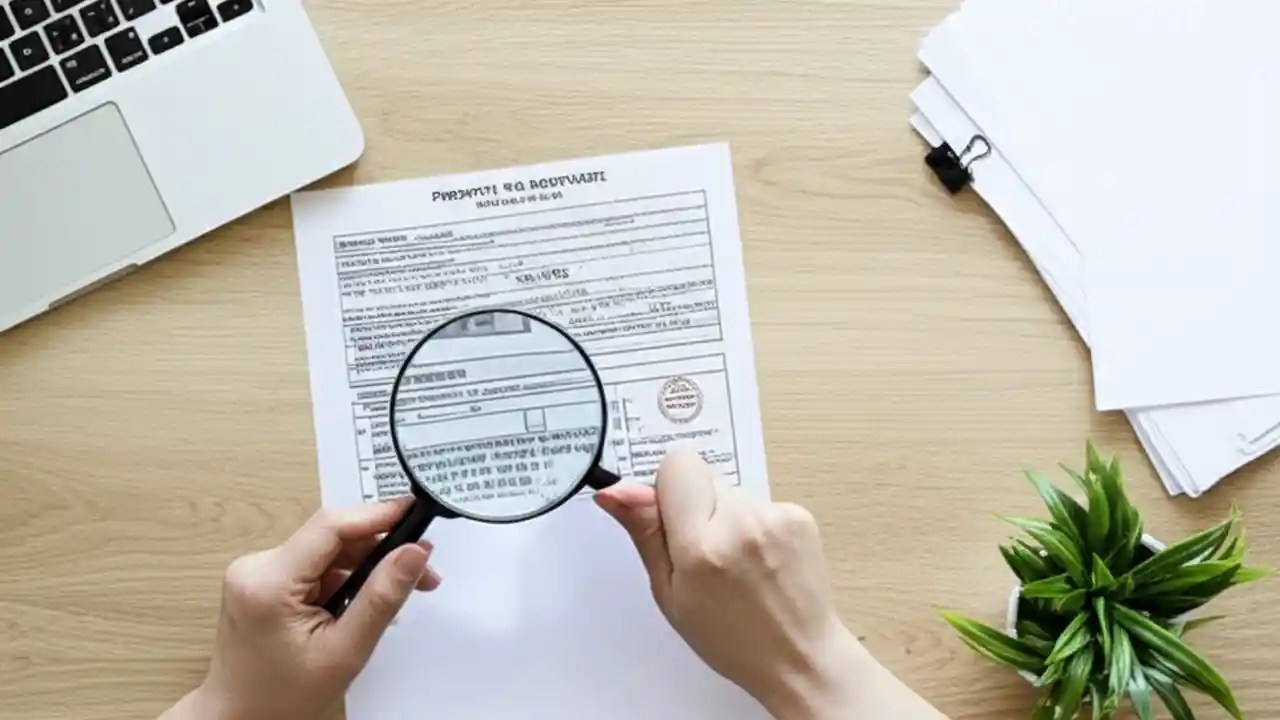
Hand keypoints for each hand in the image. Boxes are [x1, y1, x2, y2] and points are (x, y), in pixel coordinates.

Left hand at [160, 497, 441, 719]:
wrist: (239, 719)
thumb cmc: (282, 697)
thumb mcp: (344, 650)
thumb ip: (381, 597)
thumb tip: (415, 552)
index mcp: (268, 582)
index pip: (330, 526)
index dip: (377, 515)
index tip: (416, 512)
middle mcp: (255, 567)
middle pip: (332, 537)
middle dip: (380, 550)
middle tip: (422, 571)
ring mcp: (257, 572)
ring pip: (327, 551)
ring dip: (365, 567)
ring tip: (398, 595)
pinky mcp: (263, 580)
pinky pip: (315, 565)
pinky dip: (344, 578)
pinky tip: (364, 602)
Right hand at [595, 449, 944, 719]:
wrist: (800, 656)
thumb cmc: (728, 637)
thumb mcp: (670, 594)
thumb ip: (645, 534)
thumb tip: (614, 490)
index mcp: (701, 546)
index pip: (676, 464)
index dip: (667, 490)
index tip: (673, 526)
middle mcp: (741, 522)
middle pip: (703, 475)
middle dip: (696, 506)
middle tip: (705, 554)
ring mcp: (776, 516)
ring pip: (732, 490)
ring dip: (726, 517)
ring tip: (737, 565)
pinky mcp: (801, 515)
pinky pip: (760, 502)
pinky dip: (755, 525)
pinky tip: (761, 563)